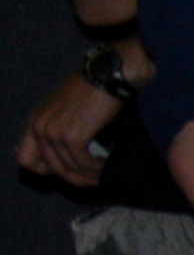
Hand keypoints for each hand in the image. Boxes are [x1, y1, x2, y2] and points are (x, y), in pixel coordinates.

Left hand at [17, 72, 120, 188]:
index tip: (68, 169)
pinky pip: (82, 163)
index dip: (44, 169)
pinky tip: (105, 167)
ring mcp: (54, 132)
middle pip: (50, 168)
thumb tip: (67, 155)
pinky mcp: (73, 137)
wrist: (108, 75)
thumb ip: (59, 128)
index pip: (25, 159)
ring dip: (87, 175)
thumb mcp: (66, 109)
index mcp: (35, 120)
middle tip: (92, 179)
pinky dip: (95, 169)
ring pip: (68, 168)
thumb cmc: (93, 89)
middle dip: (73, 177)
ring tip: (103, 174)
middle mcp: (39, 126)